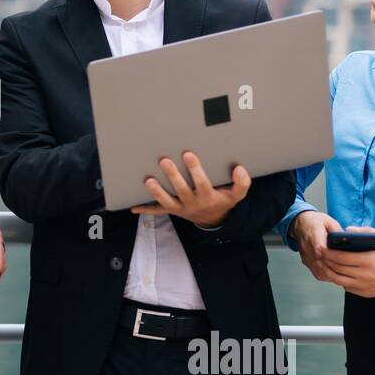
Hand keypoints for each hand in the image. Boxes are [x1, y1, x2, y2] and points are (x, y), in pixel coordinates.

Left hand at [129, 151, 250, 228]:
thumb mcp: (237, 195)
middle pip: (181, 190)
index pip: (202, 182)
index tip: (188, 154)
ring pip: (167, 201)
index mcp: (208, 196)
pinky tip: (133, 206)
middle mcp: (193, 203)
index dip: (195, 169)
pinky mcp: (172, 210)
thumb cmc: (223, 200)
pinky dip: (146, 209)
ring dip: (156, 192)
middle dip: (173, 176)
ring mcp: (181, 208)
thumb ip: (242, 183)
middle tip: (164, 160)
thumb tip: (239, 169)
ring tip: (148, 180)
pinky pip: (158, 211)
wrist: (214, 219)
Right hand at [290, 210, 343, 281]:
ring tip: (347, 274)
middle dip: (337, 266)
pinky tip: (338, 275)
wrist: (300, 225)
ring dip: (334, 273)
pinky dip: (329, 276)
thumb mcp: (329, 222)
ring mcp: (307, 257)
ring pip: (321, 271)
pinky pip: (318, 274)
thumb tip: (350, 241)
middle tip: (351, 269)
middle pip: (322, 263)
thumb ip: (338, 231)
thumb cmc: (316, 223)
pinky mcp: (307, 263)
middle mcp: (307, 248)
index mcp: (313, 234)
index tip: (342, 258)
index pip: (319, 248)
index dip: (330, 255)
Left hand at [317, 225, 374, 297]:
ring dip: (329, 272)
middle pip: (336, 268)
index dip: (328, 252)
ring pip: (338, 280)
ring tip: (325, 264)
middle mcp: (364, 274)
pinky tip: (337, 274)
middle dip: (325, 261)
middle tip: (320, 255)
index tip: (322, 248)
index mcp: (368, 260)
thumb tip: (349, 230)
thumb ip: (367, 232)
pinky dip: (339, 280)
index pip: (340, 257)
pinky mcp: (365, 293)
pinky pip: (346, 287)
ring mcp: (364, 285)